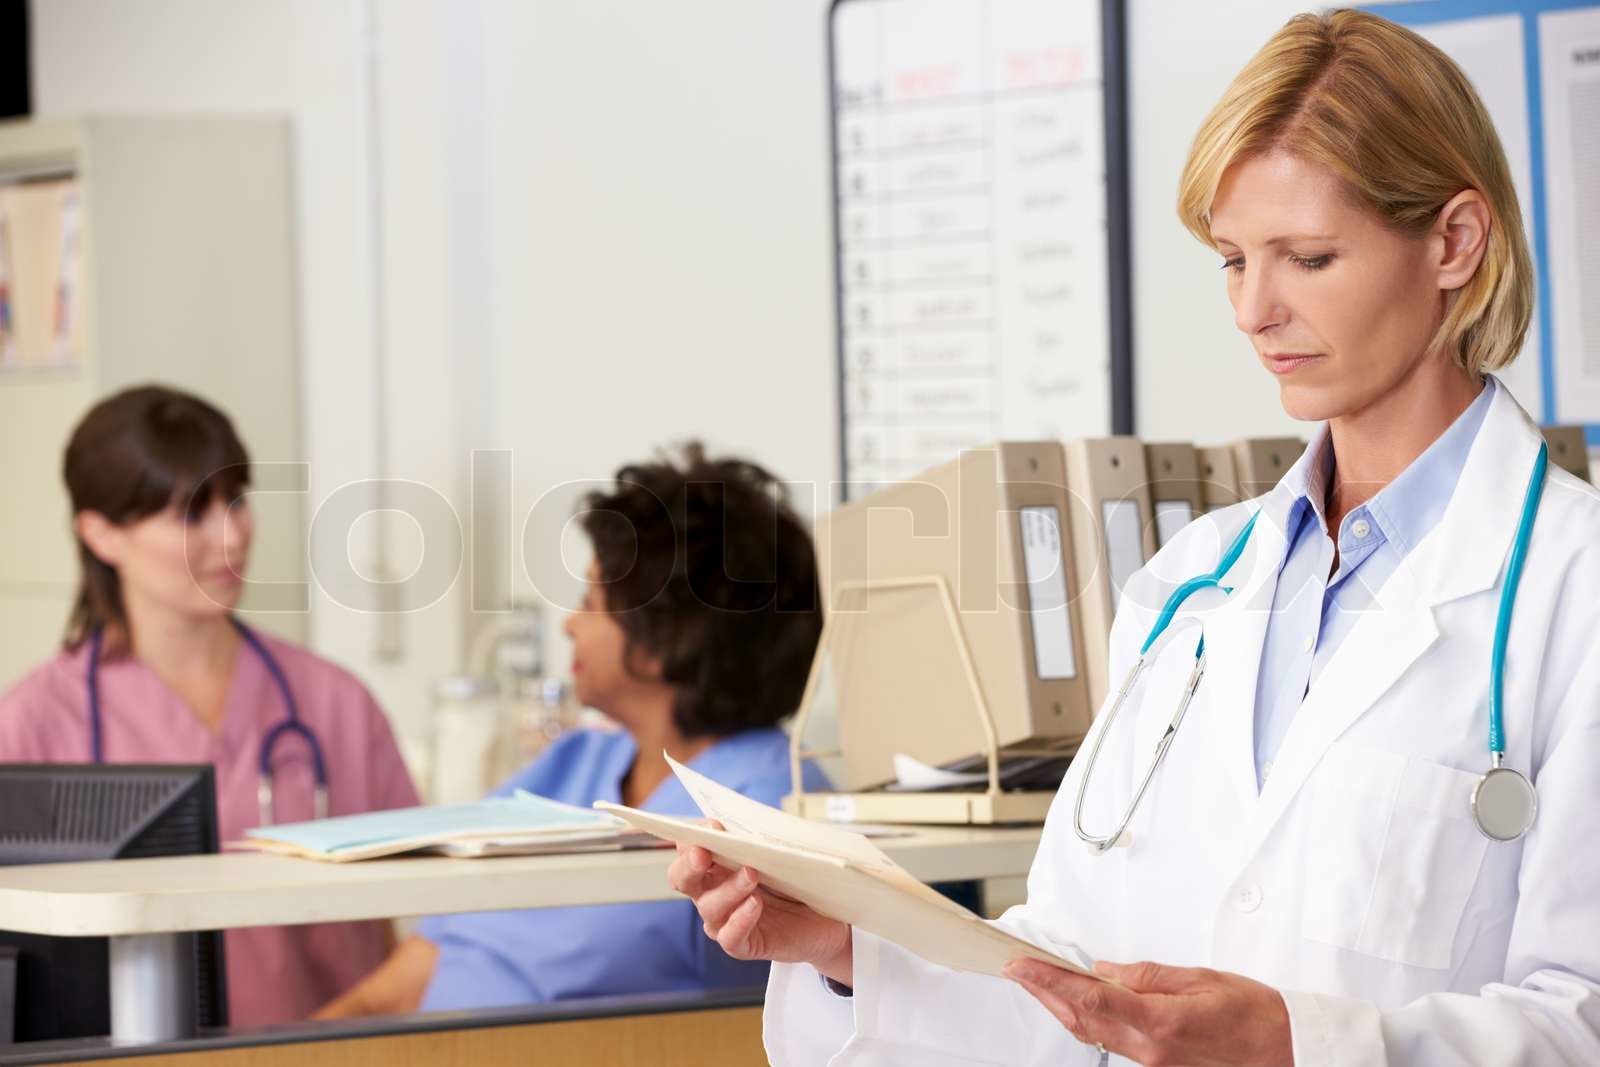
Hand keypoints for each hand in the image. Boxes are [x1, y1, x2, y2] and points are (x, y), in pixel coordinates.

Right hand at [667, 831, 853, 984]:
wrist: (828, 919)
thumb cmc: (798, 880)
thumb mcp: (780, 854)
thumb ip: (759, 841)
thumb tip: (745, 827)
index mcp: (715, 865)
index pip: (688, 849)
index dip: (693, 838)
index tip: (711, 826)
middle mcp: (712, 892)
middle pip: (683, 879)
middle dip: (690, 865)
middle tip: (704, 853)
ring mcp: (725, 920)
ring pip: (709, 907)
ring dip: (728, 888)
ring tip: (752, 874)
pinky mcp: (743, 945)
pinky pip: (730, 937)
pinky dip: (740, 920)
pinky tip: (755, 904)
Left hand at [1003, 958, 1292, 1066]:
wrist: (1289, 1055)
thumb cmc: (1257, 1018)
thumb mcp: (1203, 980)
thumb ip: (1148, 976)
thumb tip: (1106, 968)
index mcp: (1161, 1023)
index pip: (1090, 998)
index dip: (1049, 981)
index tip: (1021, 965)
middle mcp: (1151, 1050)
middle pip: (1081, 1020)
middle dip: (1044, 993)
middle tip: (1017, 969)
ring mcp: (1154, 1063)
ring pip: (1093, 1034)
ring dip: (1062, 1007)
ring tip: (1037, 981)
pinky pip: (1112, 1043)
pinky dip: (1089, 1020)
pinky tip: (1079, 1004)